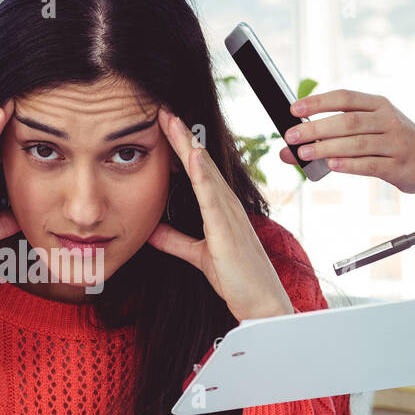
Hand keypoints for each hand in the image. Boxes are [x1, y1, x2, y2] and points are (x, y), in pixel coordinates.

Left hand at [149, 108, 293, 320]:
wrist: (262, 304)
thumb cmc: (238, 280)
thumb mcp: (199, 256)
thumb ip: (176, 242)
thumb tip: (152, 231)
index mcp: (220, 209)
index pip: (198, 171)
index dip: (182, 147)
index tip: (164, 125)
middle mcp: (227, 205)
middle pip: (201, 163)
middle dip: (183, 136)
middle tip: (163, 110)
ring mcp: (229, 215)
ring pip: (206, 173)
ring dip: (189, 146)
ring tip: (172, 121)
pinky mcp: (227, 231)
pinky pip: (212, 198)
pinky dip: (202, 175)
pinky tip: (193, 156)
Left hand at [281, 90, 414, 195]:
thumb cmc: (393, 142)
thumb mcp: (370, 130)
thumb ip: (332, 136)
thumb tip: (287, 150)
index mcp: (378, 105)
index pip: (345, 97)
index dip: (319, 101)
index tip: (294, 109)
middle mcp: (387, 120)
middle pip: (348, 121)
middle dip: (317, 128)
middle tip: (292, 136)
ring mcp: (395, 142)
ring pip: (357, 143)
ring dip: (327, 147)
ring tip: (304, 153)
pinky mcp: (398, 165)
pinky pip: (370, 164)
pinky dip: (349, 164)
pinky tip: (331, 165)